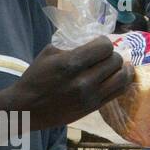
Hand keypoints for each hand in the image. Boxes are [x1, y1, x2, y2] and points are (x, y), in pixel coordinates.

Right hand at [7, 37, 130, 129]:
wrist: (27, 108)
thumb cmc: (35, 78)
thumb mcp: (49, 53)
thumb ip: (72, 46)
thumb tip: (92, 41)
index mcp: (71, 63)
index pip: (105, 47)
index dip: (104, 42)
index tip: (98, 44)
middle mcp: (84, 81)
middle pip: (115, 61)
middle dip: (112, 55)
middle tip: (105, 56)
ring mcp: (90, 96)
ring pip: (122, 78)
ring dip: (122, 69)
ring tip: (119, 65)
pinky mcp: (93, 108)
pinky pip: (118, 92)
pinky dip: (122, 82)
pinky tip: (119, 77)